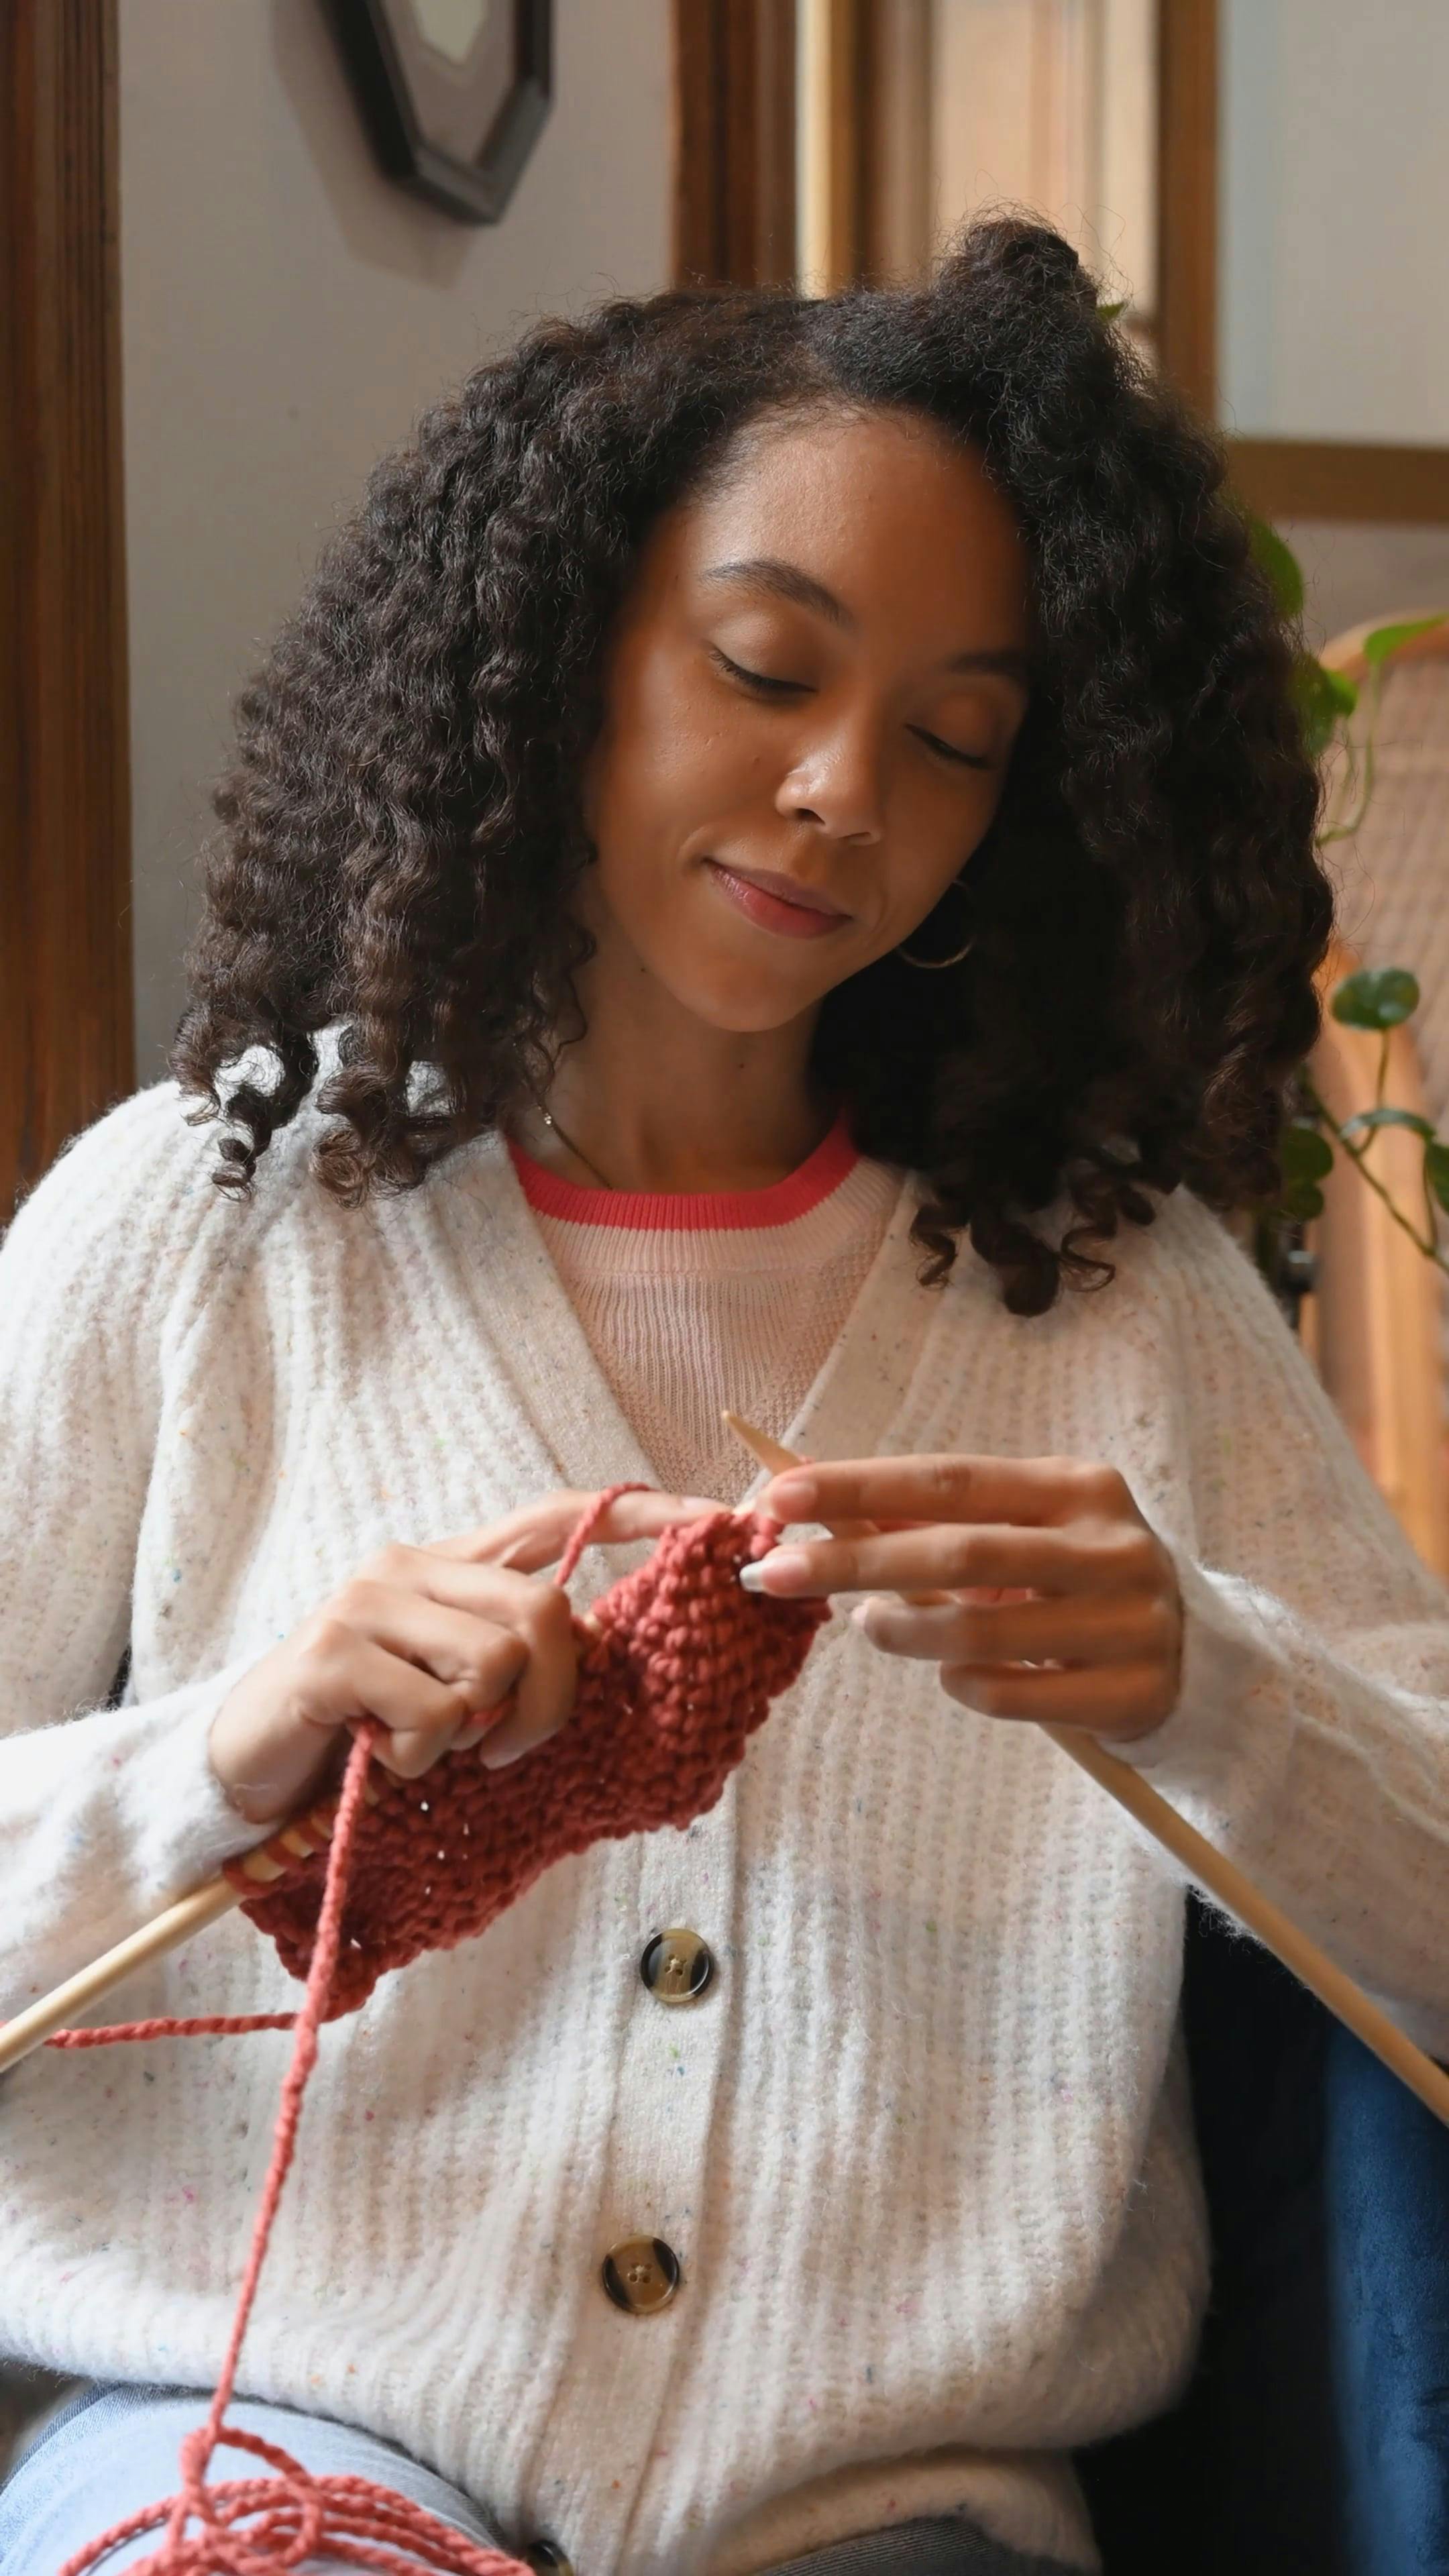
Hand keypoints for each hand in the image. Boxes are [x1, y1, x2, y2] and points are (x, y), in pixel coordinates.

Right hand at [209, 1486, 713, 1823]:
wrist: (249, 1765)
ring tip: (431, 1748)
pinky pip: (432, 1712)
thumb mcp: (456, 1687)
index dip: (637, 1516)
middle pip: (543, 1609)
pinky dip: (424, 1756)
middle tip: (508, 1749)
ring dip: (478, 1733)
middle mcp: (411, 1566)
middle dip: (553, 1697)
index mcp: (451, 1565)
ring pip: (494, 1660)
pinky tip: (386, 1759)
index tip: (714, 1521)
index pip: (557, 1516)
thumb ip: (518, 1658)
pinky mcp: (333, 1655)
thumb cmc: (370, 1728)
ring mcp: (367, 1603)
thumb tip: (610, 1653)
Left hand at [749, 1455, 1183, 1743]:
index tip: (782, 1498)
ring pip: (980, 1632)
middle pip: (959, 1552)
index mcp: (1077, 1488)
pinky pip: (1014, 1694)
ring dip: (902, 1632)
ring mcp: (1128, 1622)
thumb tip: (818, 1510)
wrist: (1196, 1655)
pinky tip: (952, 1674)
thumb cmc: (1076, 1582)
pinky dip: (963, 1685)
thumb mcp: (1025, 1535)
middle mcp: (1109, 1546)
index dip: (862, 1486)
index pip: (951, 1480)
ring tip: (867, 1626)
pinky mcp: (1131, 1691)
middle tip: (772, 1574)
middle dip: (854, 1562)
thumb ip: (940, 1527)